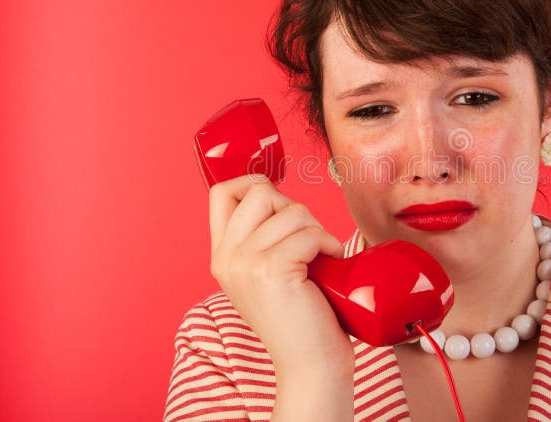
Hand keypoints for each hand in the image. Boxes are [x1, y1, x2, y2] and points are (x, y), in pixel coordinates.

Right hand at [208, 174, 354, 377]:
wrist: (310, 364)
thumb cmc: (302, 315)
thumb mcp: (267, 271)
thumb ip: (261, 237)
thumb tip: (274, 190)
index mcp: (221, 255)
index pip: (222, 191)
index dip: (255, 185)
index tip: (282, 208)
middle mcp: (226, 257)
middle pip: (259, 190)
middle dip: (293, 208)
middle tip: (306, 242)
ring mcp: (245, 263)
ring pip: (292, 210)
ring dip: (316, 230)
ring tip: (319, 259)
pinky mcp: (271, 269)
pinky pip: (309, 232)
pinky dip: (328, 243)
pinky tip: (329, 264)